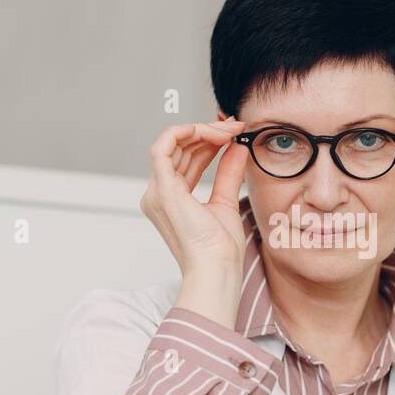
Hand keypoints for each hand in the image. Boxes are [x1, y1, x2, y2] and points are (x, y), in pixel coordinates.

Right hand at [140, 119, 249, 325]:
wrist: (216, 268)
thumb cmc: (219, 250)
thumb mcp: (226, 202)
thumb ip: (228, 173)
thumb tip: (238, 147)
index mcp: (170, 200)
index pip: (185, 160)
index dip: (207, 141)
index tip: (232, 133)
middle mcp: (158, 194)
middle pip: (179, 149)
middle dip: (207, 133)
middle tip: (234, 126)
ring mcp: (157, 192)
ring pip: (172, 144)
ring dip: (202, 131)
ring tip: (229, 130)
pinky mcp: (162, 189)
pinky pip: (163, 147)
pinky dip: (184, 132)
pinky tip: (210, 131)